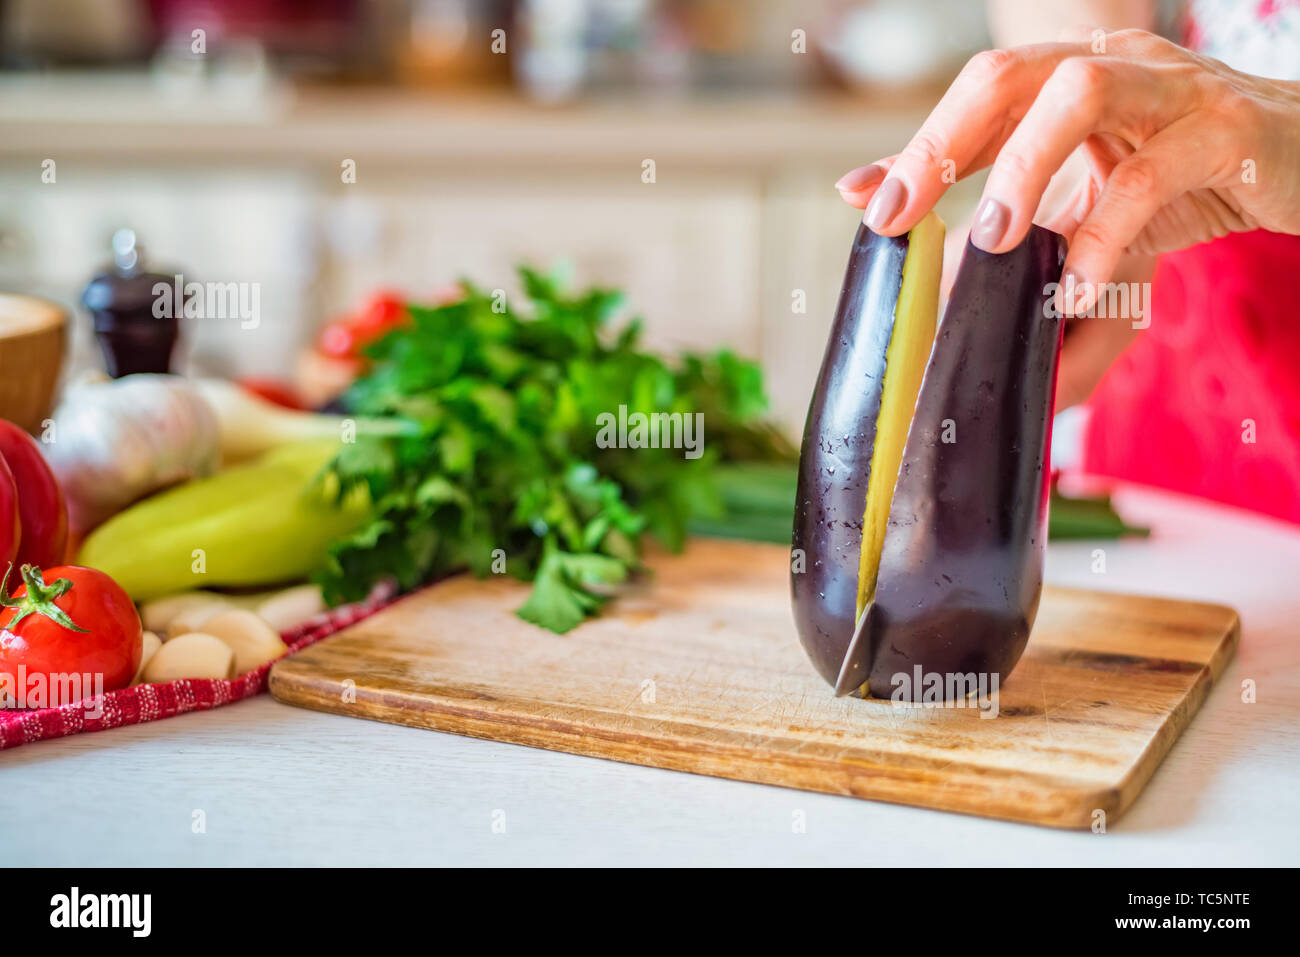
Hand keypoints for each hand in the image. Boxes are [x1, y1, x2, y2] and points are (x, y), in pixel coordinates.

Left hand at [834, 29, 1299, 314]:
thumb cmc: (1185, 176)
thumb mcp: (1083, 196)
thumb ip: (1006, 216)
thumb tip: (921, 267)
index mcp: (1073, 76)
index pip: (981, 93)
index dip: (921, 146)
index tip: (872, 208)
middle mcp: (1117, 67)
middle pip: (1012, 72)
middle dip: (948, 141)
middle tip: (910, 215)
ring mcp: (1173, 91)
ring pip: (1081, 93)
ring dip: (1022, 166)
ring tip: (993, 241)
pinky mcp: (1228, 133)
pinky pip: (1152, 173)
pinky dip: (1106, 235)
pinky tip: (1080, 288)